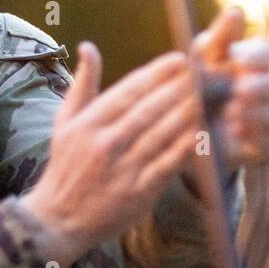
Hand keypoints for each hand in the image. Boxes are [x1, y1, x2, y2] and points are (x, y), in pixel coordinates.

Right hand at [22, 44, 200, 266]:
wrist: (58, 221)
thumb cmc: (66, 165)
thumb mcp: (65, 122)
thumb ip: (82, 84)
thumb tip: (88, 46)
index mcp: (88, 123)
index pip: (128, 90)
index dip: (157, 73)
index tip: (180, 58)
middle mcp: (104, 143)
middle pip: (149, 109)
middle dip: (179, 87)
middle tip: (205, 70)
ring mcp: (122, 169)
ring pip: (161, 134)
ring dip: (188, 112)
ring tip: (210, 94)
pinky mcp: (137, 193)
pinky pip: (167, 165)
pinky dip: (185, 148)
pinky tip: (203, 133)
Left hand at [190, 7, 268, 171]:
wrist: (187, 125)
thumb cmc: (201, 79)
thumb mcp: (204, 56)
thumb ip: (221, 36)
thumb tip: (236, 10)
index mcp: (259, 60)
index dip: (258, 56)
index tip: (240, 59)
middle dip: (262, 86)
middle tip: (240, 89)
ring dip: (257, 111)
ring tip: (232, 112)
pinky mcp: (264, 144)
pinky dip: (253, 136)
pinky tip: (235, 132)